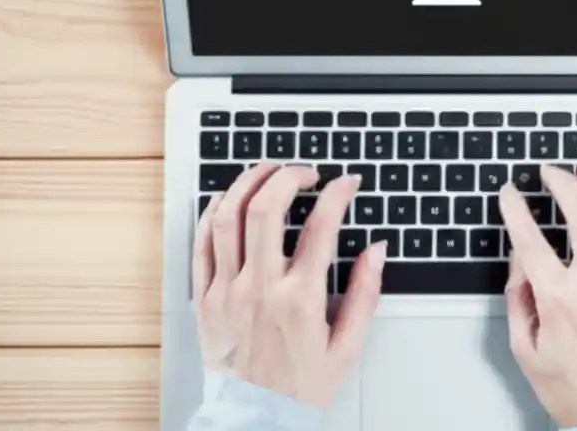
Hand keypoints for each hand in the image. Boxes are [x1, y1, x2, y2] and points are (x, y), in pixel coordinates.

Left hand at [193, 163, 386, 407]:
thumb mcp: (348, 346)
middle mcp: (260, 289)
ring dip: (247, 184)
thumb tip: (376, 250)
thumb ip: (365, 293)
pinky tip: (229, 200)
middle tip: (305, 172)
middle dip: (287, 176)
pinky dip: (213, 213)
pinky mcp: (204, 300)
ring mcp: (226, 293)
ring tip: (266, 172)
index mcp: (300, 300)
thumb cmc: (301, 388)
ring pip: (226, 218)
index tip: (346, 183)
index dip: (337, 194)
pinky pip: (201, 244)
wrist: (257, 420)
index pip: (321, 226)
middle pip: (265, 208)